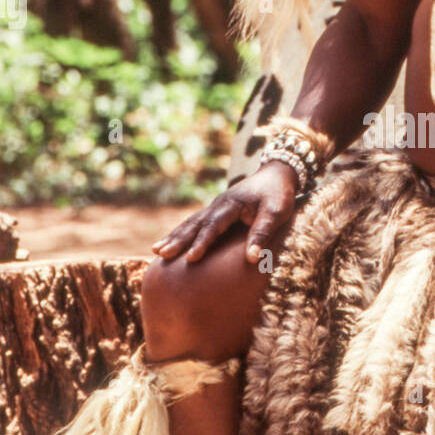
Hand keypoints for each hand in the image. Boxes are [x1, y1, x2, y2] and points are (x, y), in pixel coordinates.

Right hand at [152, 161, 298, 263]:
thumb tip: (251, 259)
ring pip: (190, 223)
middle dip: (178, 239)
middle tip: (161, 253)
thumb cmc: (278, 196)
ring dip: (174, 236)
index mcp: (232, 204)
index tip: (191, 258)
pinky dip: (181, 233)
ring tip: (156, 250)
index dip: (202, 242)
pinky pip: (194, 223)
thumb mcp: (276, 213)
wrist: (276, 175)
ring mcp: (215, 207)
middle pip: (195, 223)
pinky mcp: (216, 212)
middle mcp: (219, 205)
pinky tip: (169, 243)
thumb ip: (263, 233)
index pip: (214, 225)